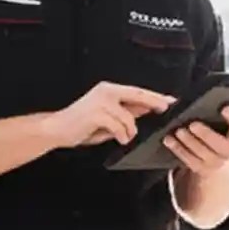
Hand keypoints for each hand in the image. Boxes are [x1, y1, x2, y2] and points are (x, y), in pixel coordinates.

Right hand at [44, 82, 174, 147]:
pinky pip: (119, 127)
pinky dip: (122, 135)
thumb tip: (148, 110)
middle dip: (155, 104)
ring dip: (130, 132)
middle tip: (166, 110)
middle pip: (138, 96)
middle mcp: (106, 91)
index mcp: (109, 90)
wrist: (57, 129)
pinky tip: (119, 139)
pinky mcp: (97, 113)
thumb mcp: (109, 117)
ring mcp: (101, 101)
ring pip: (129, 118)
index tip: (172, 100)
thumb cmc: (82, 125)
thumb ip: (126, 112)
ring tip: (123, 138)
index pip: (138, 92)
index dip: (155, 96)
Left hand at [163, 106, 228, 176]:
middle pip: (220, 147)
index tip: (225, 108)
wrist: (219, 161)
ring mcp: (213, 162)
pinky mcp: (198, 168)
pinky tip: (169, 139)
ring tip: (178, 131)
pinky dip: (178, 149)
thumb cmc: (222, 135)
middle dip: (206, 134)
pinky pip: (188, 160)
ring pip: (201, 154)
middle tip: (193, 124)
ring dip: (188, 142)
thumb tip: (225, 98)